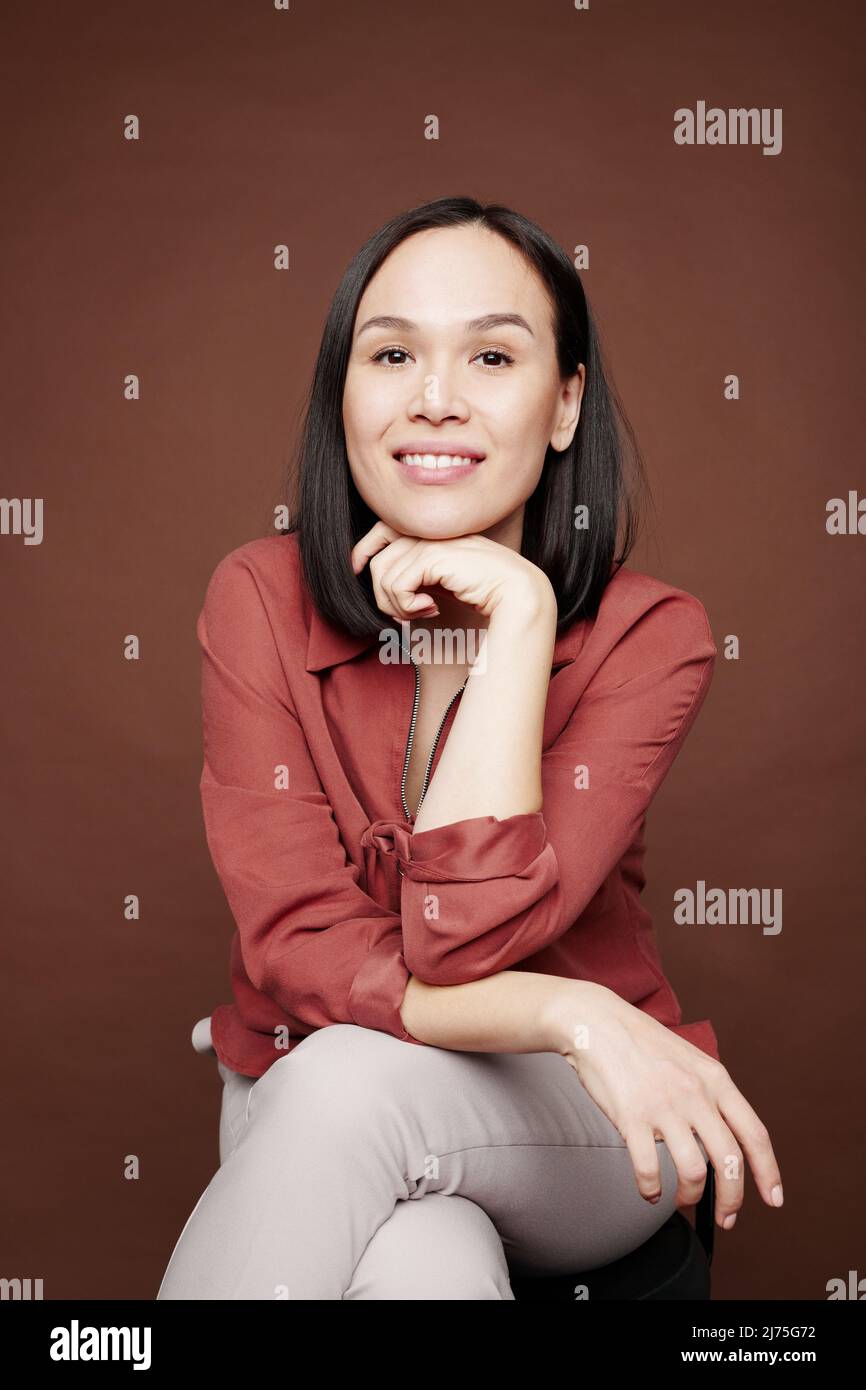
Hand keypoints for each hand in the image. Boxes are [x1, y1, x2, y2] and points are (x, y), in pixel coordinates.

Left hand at [350, 521, 555, 623]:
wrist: (517, 595)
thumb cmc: (483, 596)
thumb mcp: (441, 586)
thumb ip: (417, 580)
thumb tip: (383, 590)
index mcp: (433, 535)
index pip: (383, 529)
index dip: (364, 548)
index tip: (355, 568)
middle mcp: (430, 534)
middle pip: (379, 561)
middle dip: (383, 596)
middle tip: (405, 616)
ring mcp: (433, 541)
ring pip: (384, 575)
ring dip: (397, 605)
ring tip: (422, 613)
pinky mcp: (435, 555)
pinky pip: (397, 584)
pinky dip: (406, 605)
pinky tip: (430, 610)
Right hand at [544, 981, 782, 1229]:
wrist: (597, 1021)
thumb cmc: (641, 1042)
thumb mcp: (690, 1059)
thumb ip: (709, 1093)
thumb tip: (722, 1137)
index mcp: (716, 1080)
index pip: (755, 1134)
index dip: (769, 1172)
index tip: (773, 1199)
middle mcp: (696, 1094)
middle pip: (730, 1161)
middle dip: (732, 1200)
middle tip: (727, 1218)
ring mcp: (664, 1106)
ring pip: (694, 1171)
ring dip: (691, 1197)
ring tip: (682, 1200)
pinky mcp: (632, 1117)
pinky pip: (648, 1169)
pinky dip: (651, 1190)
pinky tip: (649, 1190)